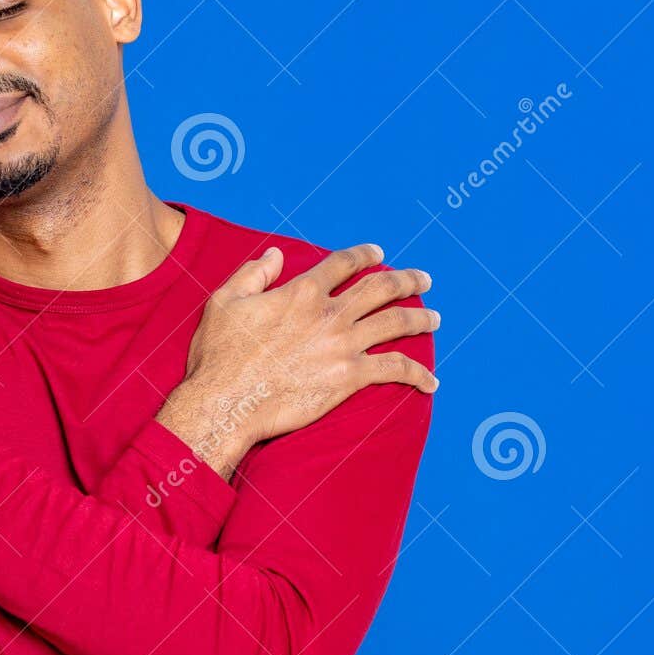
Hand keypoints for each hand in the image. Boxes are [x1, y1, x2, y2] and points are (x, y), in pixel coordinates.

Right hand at [156, 243, 438, 478]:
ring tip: (435, 318)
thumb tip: (275, 253)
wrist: (226, 402)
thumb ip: (253, 273)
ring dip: (421, 318)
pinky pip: (396, 370)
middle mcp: (329, 314)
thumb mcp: (224, 302)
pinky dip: (418, 374)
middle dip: (407, 279)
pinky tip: (431, 380)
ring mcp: (343, 345)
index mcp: (301, 292)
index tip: (378, 253)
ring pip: (397, 323)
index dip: (364, 254)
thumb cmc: (218, 355)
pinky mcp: (350, 378)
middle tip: (424, 280)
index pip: (343, 264)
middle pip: (381, 287)